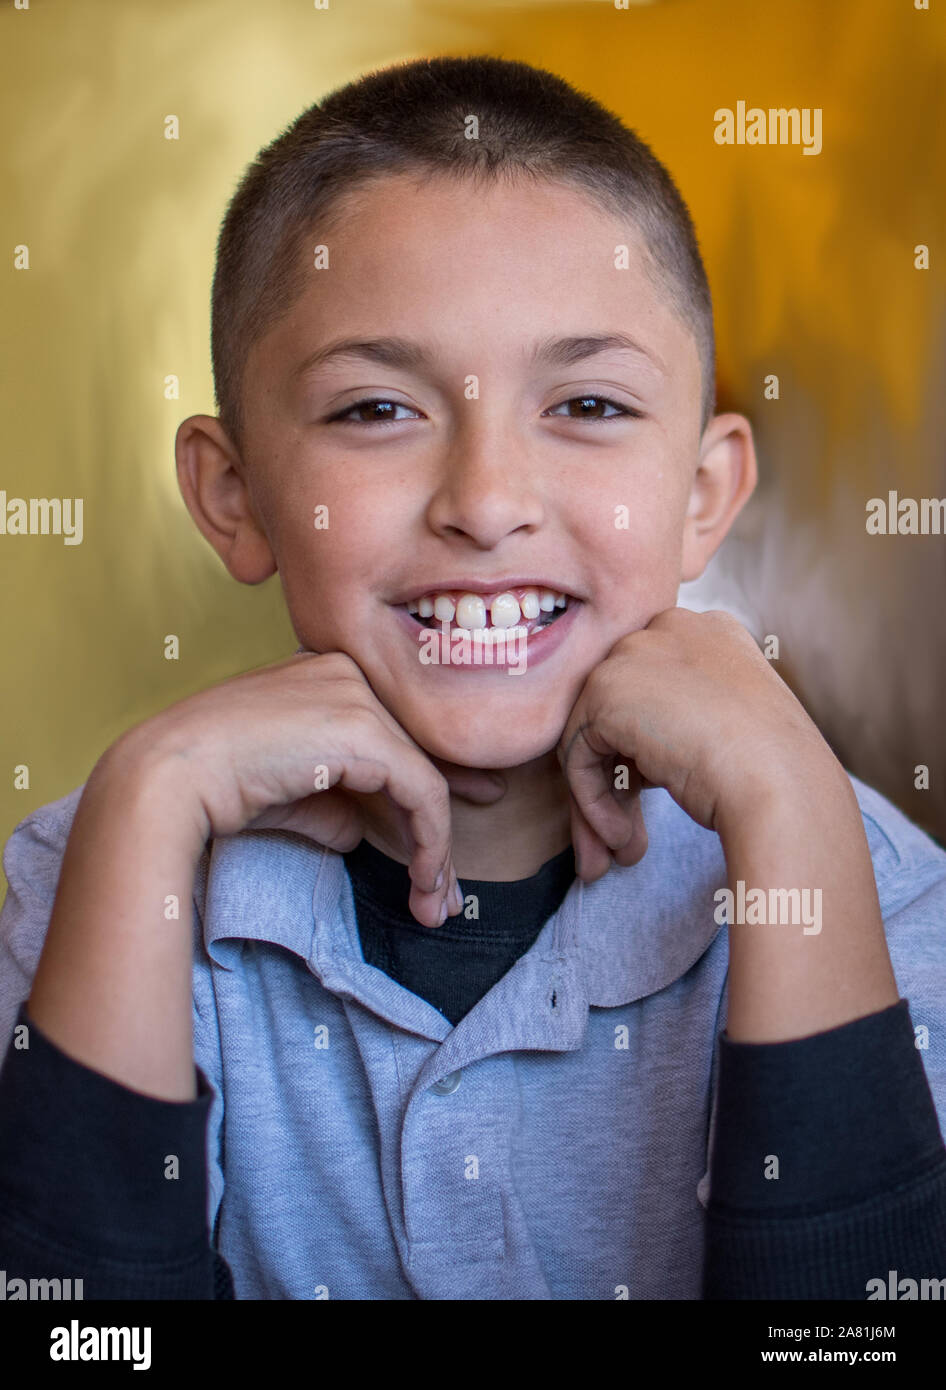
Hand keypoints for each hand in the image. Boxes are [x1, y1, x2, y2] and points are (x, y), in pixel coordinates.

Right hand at [114, 647, 501, 927]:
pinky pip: (423, 793)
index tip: (468, 806)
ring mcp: (358, 695)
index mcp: (327, 673)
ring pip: (426, 778)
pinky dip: (431, 844)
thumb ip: (334, 802)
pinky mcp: (365, 730)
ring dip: (437, 850)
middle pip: (418, 752)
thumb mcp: (291, 793)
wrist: (171, 777)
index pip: (397, 728)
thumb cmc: (217, 784)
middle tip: (454, 882)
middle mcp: (349, 672)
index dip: (438, 773)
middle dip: (444, 822)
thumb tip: (362, 831)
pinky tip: (425, 883)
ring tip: (437, 903)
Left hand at [556, 607, 834, 882]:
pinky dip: (592, 801)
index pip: (654, 690)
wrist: (781, 783)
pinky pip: (579, 754)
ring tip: (623, 849)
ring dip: (602, 799)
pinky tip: (622, 836)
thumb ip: (682, 724)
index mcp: (710, 633)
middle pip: (619, 710)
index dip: (646, 752)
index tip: (654, 798)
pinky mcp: (605, 688)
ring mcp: (634, 652)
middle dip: (616, 780)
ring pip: (593, 734)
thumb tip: (631, 764)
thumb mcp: (730, 730)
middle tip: (624, 837)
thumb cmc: (773, 771)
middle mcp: (669, 628)